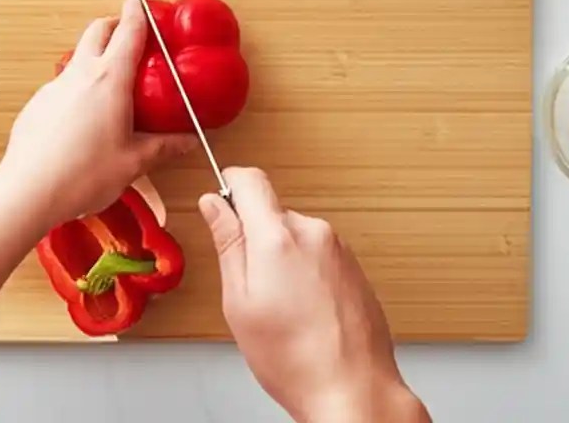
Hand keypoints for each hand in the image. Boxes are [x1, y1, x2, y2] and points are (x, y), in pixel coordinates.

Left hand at [0, 0, 196, 225]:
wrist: (29, 190)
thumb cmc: (81, 175)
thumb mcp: (134, 162)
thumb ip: (163, 148)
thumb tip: (186, 142)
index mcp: (110, 80)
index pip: (128, 32)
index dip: (138, 11)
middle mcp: (80, 75)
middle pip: (97, 31)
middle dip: (114, 24)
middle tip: (129, 33)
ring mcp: (54, 88)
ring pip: (77, 58)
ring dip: (94, 57)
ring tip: (111, 83)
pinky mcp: (37, 105)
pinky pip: (62, 86)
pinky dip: (77, 88)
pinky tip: (84, 118)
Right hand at [199, 168, 429, 422]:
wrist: (352, 389)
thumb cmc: (295, 358)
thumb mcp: (239, 301)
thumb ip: (227, 243)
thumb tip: (214, 204)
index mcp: (278, 237)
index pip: (250, 179)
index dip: (229, 185)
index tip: (222, 202)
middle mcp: (314, 233)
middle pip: (272, 212)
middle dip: (255, 239)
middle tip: (251, 287)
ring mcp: (339, 249)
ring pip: (295, 236)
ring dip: (282, 260)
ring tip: (283, 309)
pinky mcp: (354, 267)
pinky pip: (317, 255)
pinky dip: (305, 274)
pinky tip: (305, 313)